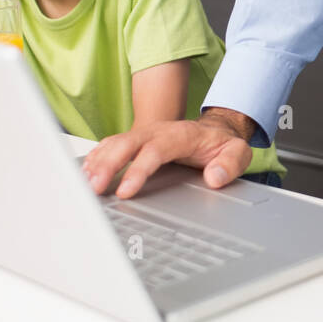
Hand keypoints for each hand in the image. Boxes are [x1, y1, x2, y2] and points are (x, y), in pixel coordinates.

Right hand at [83, 107, 255, 198]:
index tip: (125, 191)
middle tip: (94, 188)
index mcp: (180, 135)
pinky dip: (96, 157)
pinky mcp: (137, 140)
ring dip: (97, 162)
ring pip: (115, 143)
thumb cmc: (222, 144)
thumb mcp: (238, 153)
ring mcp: (145, 134)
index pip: (154, 151)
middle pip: (127, 143)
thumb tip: (215, 177)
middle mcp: (158, 131)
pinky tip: (85, 172)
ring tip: (84, 184)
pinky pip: (111, 145)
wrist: (215, 131)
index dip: (138, 170)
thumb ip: (230, 164)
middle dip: (107, 164)